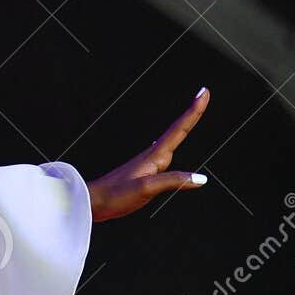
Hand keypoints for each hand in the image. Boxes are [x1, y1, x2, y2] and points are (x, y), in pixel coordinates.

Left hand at [86, 87, 210, 221]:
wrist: (91, 202)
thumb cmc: (114, 195)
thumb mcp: (146, 188)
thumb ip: (173, 181)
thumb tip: (201, 178)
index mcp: (154, 156)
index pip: (179, 130)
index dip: (193, 112)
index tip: (203, 93)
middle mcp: (151, 155)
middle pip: (177, 129)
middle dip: (192, 113)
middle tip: (203, 94)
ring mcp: (147, 162)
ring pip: (171, 139)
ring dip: (183, 125)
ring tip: (193, 114)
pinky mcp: (143, 171)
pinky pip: (165, 152)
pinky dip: (173, 143)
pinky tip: (170, 146)